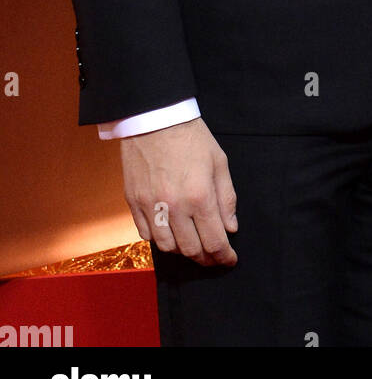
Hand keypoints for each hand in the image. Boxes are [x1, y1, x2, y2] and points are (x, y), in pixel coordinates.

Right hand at [120, 117, 237, 266]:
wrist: (154, 118)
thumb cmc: (191, 137)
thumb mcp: (219, 161)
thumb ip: (226, 197)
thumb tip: (230, 227)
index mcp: (200, 196)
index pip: (214, 241)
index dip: (224, 256)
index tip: (229, 260)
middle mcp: (174, 207)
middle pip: (191, 249)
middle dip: (206, 257)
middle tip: (214, 256)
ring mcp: (151, 206)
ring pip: (167, 247)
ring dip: (183, 250)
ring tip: (193, 243)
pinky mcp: (133, 203)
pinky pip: (146, 235)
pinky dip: (160, 239)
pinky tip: (170, 232)